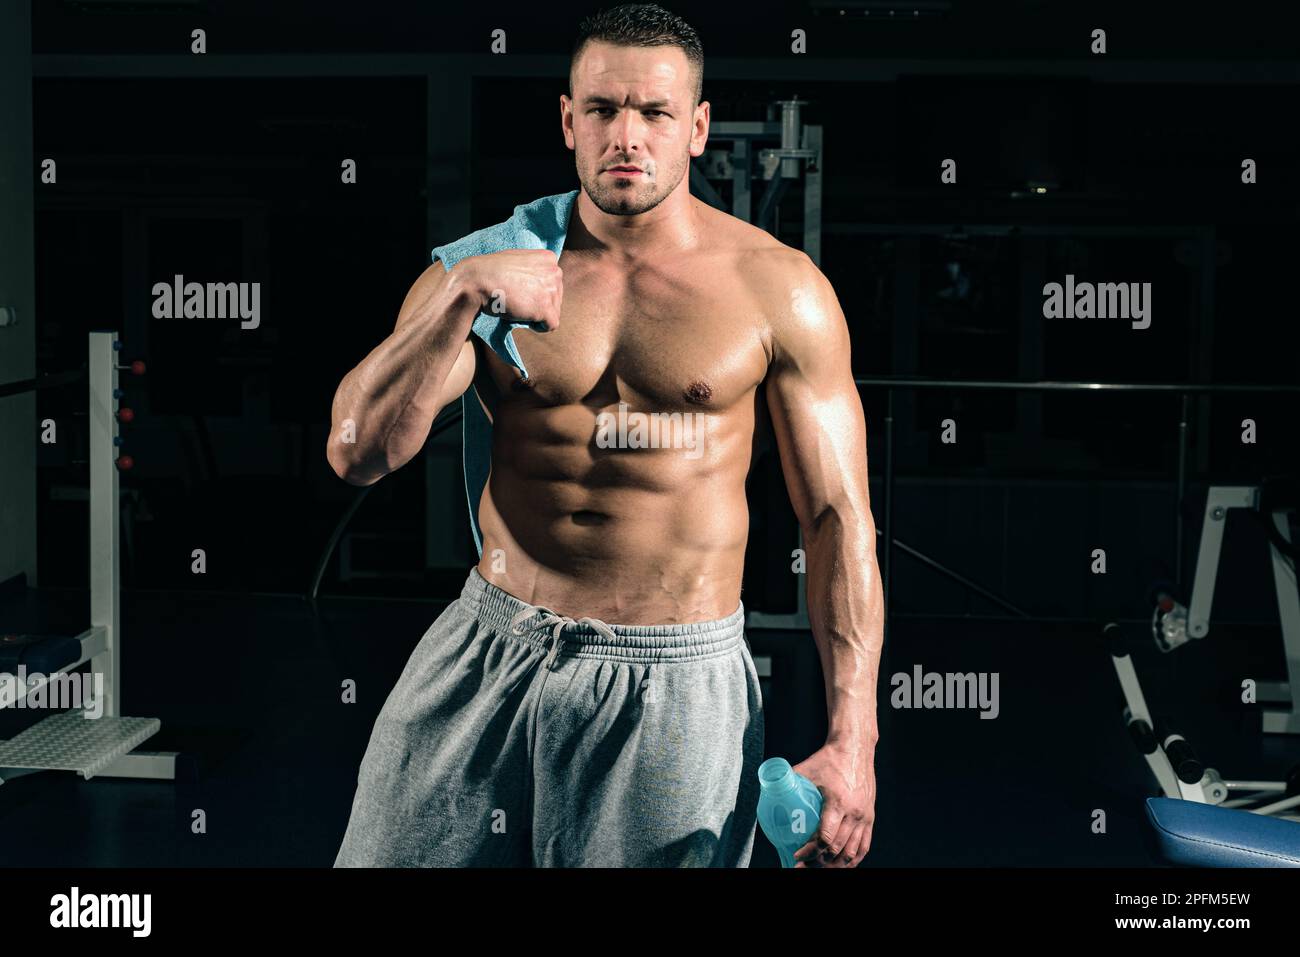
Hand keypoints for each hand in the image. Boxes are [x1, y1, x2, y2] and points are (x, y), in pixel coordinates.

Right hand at [459, 249, 562, 331]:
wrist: (478, 280)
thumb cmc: (492, 271)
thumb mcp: (519, 260)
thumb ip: (535, 269)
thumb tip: (542, 283)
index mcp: (549, 258)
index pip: (553, 283)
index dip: (538, 291)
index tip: (521, 291)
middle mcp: (555, 272)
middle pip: (556, 298)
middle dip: (540, 304)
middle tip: (518, 300)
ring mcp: (552, 290)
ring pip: (554, 312)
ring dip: (537, 315)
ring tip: (518, 306)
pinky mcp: (546, 308)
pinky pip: (552, 325)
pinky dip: (539, 327)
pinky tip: (523, 318)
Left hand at [790, 738, 876, 867]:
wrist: (855, 748)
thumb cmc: (830, 759)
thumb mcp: (806, 769)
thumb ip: (787, 780)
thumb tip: (767, 789)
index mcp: (837, 803)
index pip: (825, 838)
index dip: (810, 852)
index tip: (797, 855)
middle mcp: (854, 813)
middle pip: (836, 850)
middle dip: (817, 863)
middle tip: (801, 866)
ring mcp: (864, 817)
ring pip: (851, 853)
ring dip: (833, 865)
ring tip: (817, 867)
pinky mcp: (870, 818)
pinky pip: (863, 847)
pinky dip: (852, 859)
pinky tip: (840, 864)